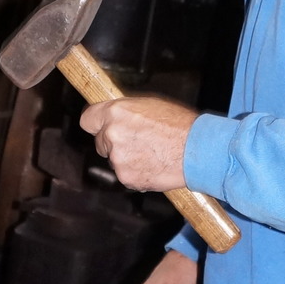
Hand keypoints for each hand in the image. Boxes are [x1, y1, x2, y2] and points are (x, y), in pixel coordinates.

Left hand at [81, 95, 196, 192]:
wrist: (197, 149)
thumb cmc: (179, 125)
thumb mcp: (148, 105)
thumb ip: (124, 111)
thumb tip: (111, 115)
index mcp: (115, 113)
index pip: (87, 120)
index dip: (96, 123)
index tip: (100, 126)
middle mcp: (112, 135)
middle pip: (100, 142)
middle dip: (114, 143)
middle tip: (138, 141)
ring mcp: (118, 159)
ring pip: (114, 160)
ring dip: (127, 159)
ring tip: (151, 153)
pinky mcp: (127, 177)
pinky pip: (125, 175)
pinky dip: (136, 172)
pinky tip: (153, 164)